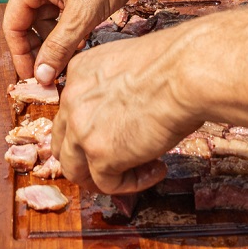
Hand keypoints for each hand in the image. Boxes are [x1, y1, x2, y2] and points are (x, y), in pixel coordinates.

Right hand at [3, 0, 154, 84]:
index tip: (33, 78)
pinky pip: (60, 11)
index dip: (21, 55)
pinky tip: (82, 39)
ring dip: (57, 40)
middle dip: (40, 49)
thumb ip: (59, 47)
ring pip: (46, 19)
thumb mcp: (83, 14)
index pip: (13, 26)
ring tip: (73, 57)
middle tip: (53, 73)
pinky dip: (68, 28)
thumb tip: (42, 74)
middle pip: (28, 23)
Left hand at [50, 34, 187, 194]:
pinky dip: (133, 183)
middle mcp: (72, 99)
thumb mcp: (129, 66)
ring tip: (133, 174)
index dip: (93, 127)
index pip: (72, 110)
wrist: (183, 73)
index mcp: (79, 72)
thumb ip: (116, 89)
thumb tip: (128, 110)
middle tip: (116, 163)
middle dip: (86, 157)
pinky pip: (108, 184)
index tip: (120, 131)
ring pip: (74, 168)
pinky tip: (156, 170)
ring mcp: (82, 129)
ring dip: (102, 178)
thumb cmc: (172, 64)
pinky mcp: (100, 154)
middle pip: (63, 141)